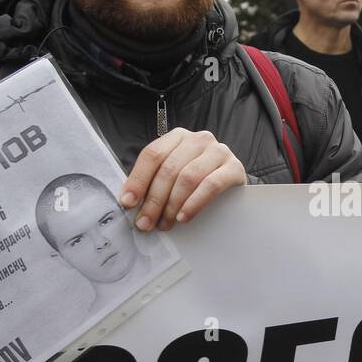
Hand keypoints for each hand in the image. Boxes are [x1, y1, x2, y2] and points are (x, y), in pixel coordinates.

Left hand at [119, 128, 245, 231]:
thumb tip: (130, 202)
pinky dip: (194, 203)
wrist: (232, 184)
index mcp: (178, 136)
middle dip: (154, 199)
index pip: (153, 154)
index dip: (138, 179)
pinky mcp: (234, 168)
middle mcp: (199, 139)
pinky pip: (211, 185)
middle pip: (169, 168)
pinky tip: (184, 217)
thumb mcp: (174, 174)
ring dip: (172, 205)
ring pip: (188, 177)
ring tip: (165, 224)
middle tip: (145, 223)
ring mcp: (219, 151)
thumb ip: (154, 181)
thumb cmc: (197, 180)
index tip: (127, 203)